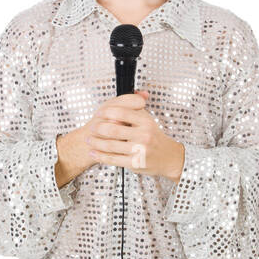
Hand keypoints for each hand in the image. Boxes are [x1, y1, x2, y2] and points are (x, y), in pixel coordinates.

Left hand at [57, 91, 185, 185]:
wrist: (169, 156)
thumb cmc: (154, 137)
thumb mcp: (148, 120)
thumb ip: (136, 109)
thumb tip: (130, 95)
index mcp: (146, 122)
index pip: (122, 112)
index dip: (106, 112)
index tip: (98, 113)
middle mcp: (144, 135)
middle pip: (113, 130)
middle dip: (98, 128)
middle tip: (92, 128)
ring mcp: (139, 150)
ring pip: (110, 145)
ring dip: (96, 143)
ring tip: (89, 140)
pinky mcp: (135, 163)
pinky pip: (113, 159)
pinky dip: (100, 156)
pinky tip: (94, 152)